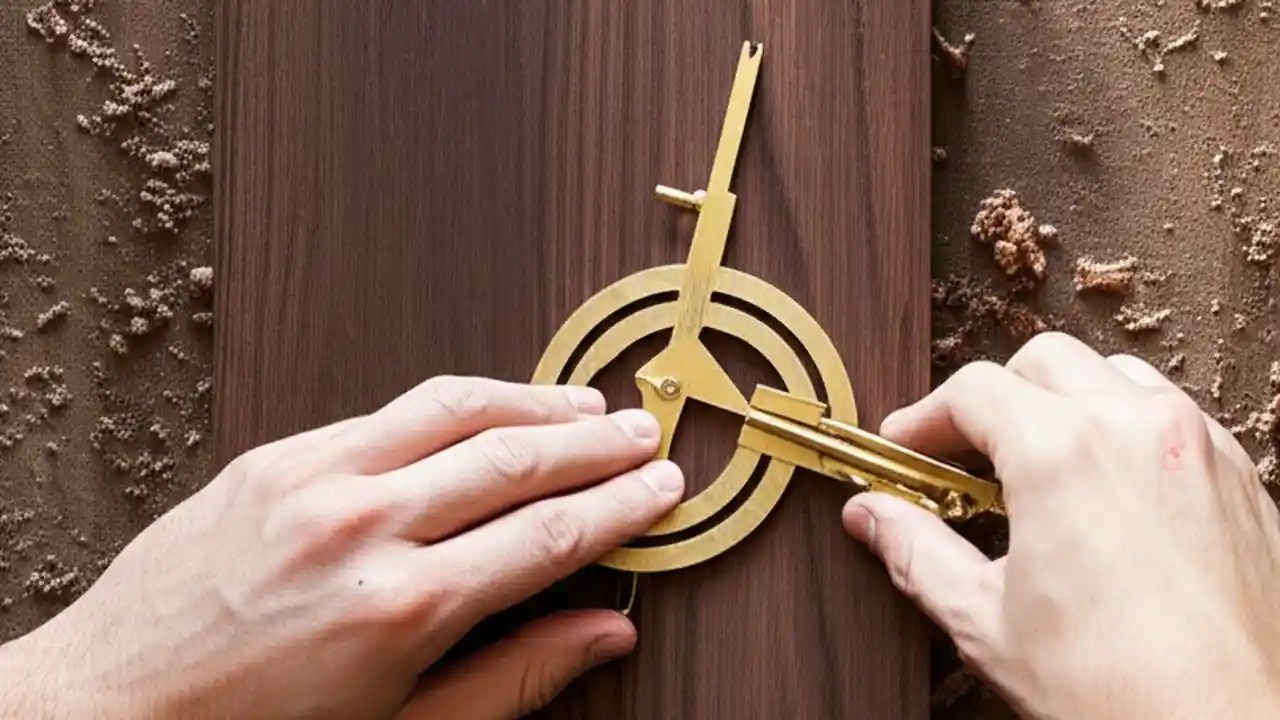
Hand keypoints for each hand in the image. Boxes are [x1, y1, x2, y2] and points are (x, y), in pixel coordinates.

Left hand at [0, 376, 682, 718]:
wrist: (115, 705)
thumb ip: (514, 679)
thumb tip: (603, 635)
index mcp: (403, 609)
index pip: (549, 534)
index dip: (621, 507)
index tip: (659, 489)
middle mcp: (362, 529)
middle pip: (515, 459)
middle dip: (595, 444)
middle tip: (643, 435)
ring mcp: (314, 481)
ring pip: (455, 409)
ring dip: (533, 399)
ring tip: (585, 403)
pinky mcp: (276, 458)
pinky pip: (387, 410)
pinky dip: (455, 403)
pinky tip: (487, 409)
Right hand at [843, 333, 1279, 717]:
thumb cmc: (1127, 694)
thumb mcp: (987, 622)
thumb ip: (918, 553)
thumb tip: (873, 517)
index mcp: (1065, 454)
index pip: (973, 390)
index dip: (924, 417)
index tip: (906, 446)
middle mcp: (1138, 430)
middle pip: (1043, 362)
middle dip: (992, 398)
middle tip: (960, 455)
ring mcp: (1199, 448)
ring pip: (1114, 376)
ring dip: (1063, 403)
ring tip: (1033, 466)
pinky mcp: (1239, 479)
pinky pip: (1170, 419)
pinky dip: (1124, 430)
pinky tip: (1103, 492)